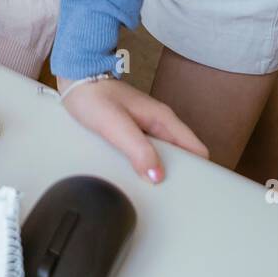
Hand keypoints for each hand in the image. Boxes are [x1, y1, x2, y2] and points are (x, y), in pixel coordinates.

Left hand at [56, 75, 208, 181]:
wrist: (76, 80)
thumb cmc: (94, 97)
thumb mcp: (116, 126)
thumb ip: (138, 150)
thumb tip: (157, 176)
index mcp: (163, 119)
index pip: (197, 149)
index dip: (201, 171)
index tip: (195, 191)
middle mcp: (159, 124)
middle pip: (184, 156)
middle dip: (181, 176)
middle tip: (171, 197)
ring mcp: (147, 128)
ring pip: (165, 156)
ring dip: (161, 172)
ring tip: (153, 192)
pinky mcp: (133, 132)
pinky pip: (148, 154)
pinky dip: (146, 167)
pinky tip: (135, 177)